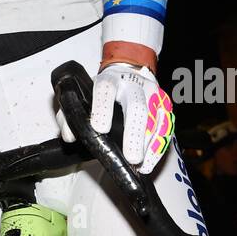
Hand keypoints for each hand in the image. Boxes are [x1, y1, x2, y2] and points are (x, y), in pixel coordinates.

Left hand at [60, 63, 174, 173]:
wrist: (129, 70)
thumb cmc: (102, 91)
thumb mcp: (83, 96)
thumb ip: (70, 115)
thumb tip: (70, 136)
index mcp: (109, 80)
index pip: (105, 89)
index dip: (102, 108)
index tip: (99, 128)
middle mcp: (133, 84)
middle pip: (137, 107)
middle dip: (134, 133)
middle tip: (131, 157)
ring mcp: (152, 93)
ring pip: (155, 117)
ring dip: (150, 144)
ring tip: (141, 165)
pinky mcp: (165, 103)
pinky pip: (166, 125)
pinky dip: (159, 146)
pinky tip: (150, 161)